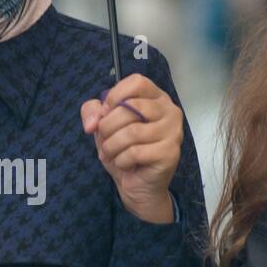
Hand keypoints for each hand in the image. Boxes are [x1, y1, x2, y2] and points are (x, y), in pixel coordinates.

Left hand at [80, 73, 183, 223]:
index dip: (115, 96)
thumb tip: (93, 121)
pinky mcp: (170, 152)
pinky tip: (125, 164)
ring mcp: (173, 131)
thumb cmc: (124, 150)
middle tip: (106, 141)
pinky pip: (136, 152)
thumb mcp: (103, 126)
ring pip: (131, 132)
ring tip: (112, 154)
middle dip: (107, 127)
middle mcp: (170, 110)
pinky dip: (122, 160)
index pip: (136, 82)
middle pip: (130, 107)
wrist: (137, 184)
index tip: (105, 113)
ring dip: (112, 146)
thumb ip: (92, 111)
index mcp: (156, 97)